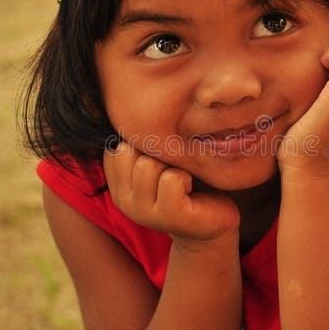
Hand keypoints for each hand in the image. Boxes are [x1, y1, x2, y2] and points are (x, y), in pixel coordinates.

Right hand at [103, 141, 239, 242]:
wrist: (212, 223)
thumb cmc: (185, 185)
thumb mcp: (158, 162)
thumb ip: (140, 146)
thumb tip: (130, 107)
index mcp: (118, 186)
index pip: (116, 148)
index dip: (144, 145)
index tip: (160, 161)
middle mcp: (123, 202)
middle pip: (128, 152)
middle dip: (156, 153)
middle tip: (173, 171)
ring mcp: (143, 212)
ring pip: (148, 165)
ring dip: (172, 166)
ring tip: (182, 181)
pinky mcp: (168, 217)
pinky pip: (172, 179)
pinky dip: (186, 178)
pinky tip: (191, 190)